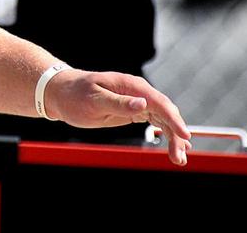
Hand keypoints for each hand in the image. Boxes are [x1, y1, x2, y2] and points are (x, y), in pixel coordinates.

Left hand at [45, 68, 191, 164]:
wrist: (61, 93)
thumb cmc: (75, 95)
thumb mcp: (93, 100)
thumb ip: (118, 102)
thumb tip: (143, 103)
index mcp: (130, 85)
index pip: (158, 102)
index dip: (174, 119)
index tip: (184, 136)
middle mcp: (138, 91)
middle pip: (166, 112)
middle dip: (176, 134)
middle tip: (179, 158)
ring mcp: (137, 101)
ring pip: (164, 119)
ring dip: (174, 138)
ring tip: (180, 159)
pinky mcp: (133, 110)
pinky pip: (156, 121)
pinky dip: (167, 134)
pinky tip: (175, 146)